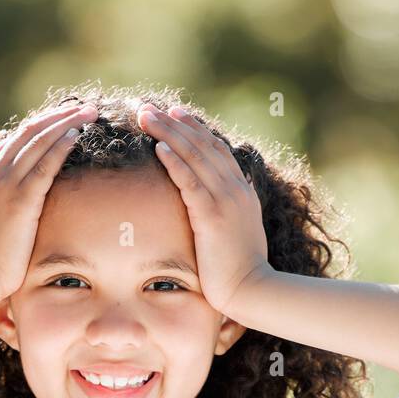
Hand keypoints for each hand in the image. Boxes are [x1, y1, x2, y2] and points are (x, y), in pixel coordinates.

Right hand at [0, 101, 97, 300]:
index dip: (45, 122)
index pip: (18, 135)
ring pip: (39, 141)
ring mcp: (6, 183)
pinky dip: (60, 146)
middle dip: (60, 115)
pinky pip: (44, 165)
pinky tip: (76, 135)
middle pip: (31, 131)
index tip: (67, 116)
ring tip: (89, 113)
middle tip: (86, 106)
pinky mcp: (20, 200)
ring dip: (67, 123)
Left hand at [136, 104, 270, 316]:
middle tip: (150, 108)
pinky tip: (159, 148)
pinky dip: (175, 162)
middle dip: (174, 124)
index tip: (175, 114)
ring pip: (195, 156)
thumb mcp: (240, 232)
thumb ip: (234, 210)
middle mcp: (235, 189)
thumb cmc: (241, 269)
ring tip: (146, 117)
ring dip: (169, 134)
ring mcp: (226, 200)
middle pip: (203, 145)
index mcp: (242, 191)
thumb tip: (228, 194)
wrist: (252, 289)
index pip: (217, 149)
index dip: (195, 129)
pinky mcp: (212, 216)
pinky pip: (190, 182)